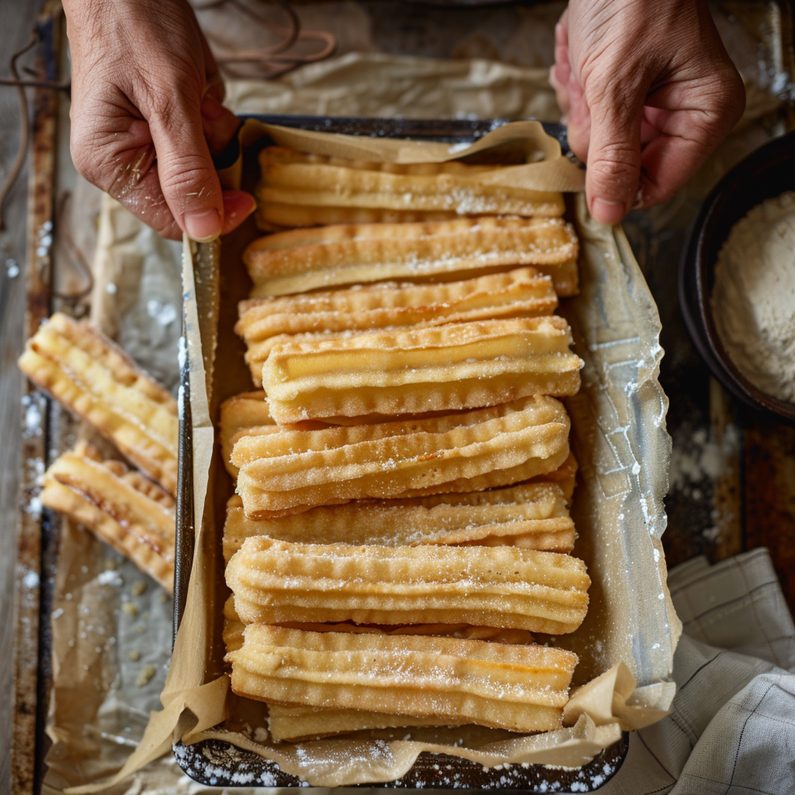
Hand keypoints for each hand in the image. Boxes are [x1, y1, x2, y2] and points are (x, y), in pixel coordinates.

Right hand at [63, 0, 254, 240]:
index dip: (212, 215)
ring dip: (215, 135)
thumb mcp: (169, 99)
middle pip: (192, 196)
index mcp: (109, 164)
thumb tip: (203, 231)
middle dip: (210, 160)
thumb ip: (188, 170)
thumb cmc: (135, 24)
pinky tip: (199, 92)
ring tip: (197, 96)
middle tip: (202, 115)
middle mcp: (123, 161)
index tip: (245, 198)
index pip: (172, 221)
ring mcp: (145, 144)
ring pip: (205, 169)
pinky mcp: (166, 128)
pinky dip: (213, 119)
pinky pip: (207, 142)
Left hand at [551, 0, 744, 223]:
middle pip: (623, 165)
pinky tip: (578, 61)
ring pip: (600, 141)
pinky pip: (590, 116)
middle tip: (589, 87)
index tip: (585, 159)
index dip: (615, 184)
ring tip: (584, 65)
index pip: (657, 185)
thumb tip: (611, 212)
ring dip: (580, 105)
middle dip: (594, 129)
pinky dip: (576, 91)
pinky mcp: (626, 91)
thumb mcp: (616, 83)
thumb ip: (612, 153)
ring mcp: (653, 102)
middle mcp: (684, 113)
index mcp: (705, 112)